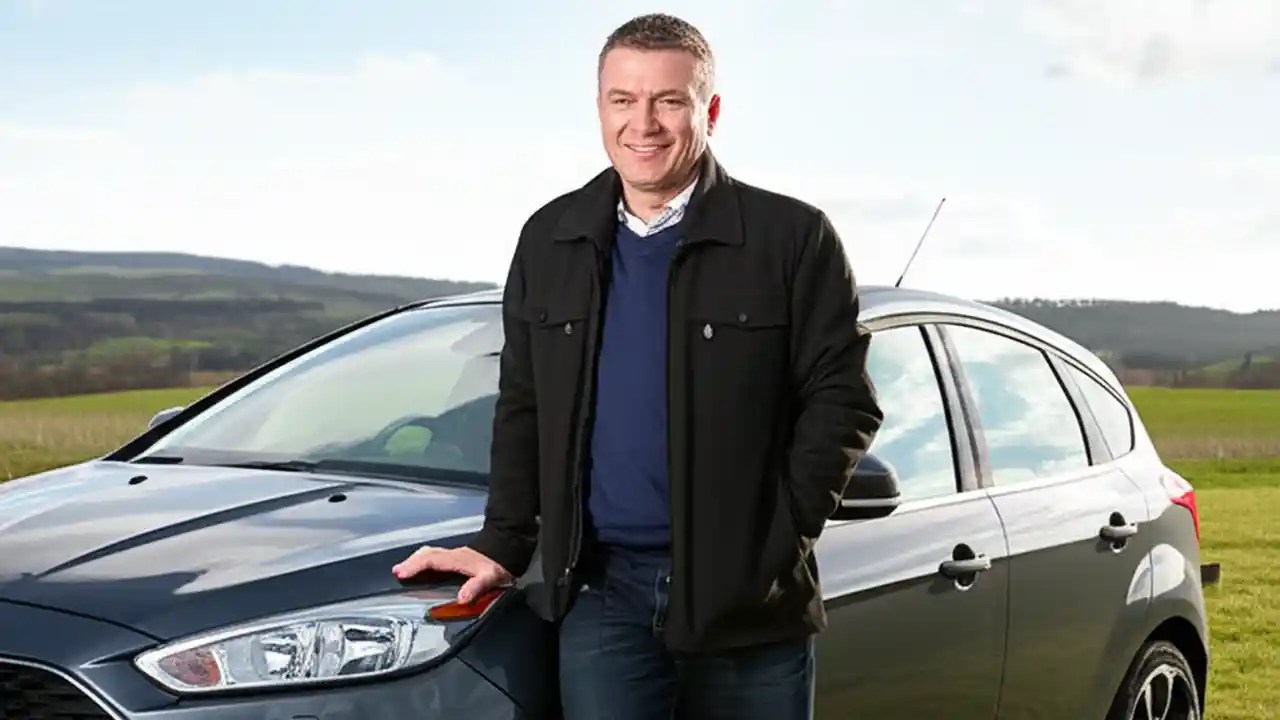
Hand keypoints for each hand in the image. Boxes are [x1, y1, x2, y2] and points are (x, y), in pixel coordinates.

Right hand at [392, 545, 514, 603]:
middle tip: (396, 572)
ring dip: (415, 561)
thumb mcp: (491, 577)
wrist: (506, 551)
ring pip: (429, 554)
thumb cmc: (497, 566)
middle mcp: (451, 555)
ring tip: (402, 570)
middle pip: (426, 554)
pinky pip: (433, 557)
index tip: (401, 573)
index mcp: (456, 559)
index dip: (415, 566)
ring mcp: (452, 555)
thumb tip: (461, 598)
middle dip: (411, 562)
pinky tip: (419, 568)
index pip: (431, 560)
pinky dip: (422, 561)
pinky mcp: (454, 558)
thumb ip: (476, 586)